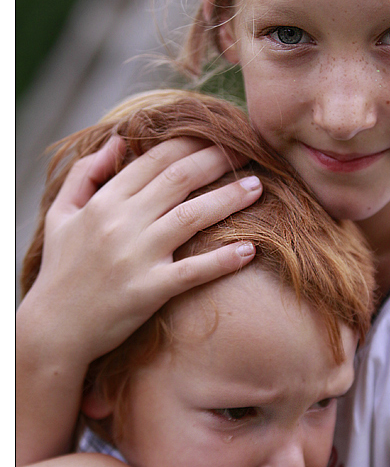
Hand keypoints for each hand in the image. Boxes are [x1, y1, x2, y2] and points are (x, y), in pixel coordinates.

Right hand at [18, 135, 261, 364]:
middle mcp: (122, 224)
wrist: (54, 330)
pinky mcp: (150, 291)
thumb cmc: (62, 270)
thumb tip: (117, 141)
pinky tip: (249, 250)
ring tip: (257, 187)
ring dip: (229, 199)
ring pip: (192, 217)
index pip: (154, 160)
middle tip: (248, 151)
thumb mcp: (61, 215)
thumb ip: (86, 174)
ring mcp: (137, 257)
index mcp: (104, 203)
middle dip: (217, 160)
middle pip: (179, 180)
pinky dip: (222, 260)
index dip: (189, 143)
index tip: (217, 135)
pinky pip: (193, 271)